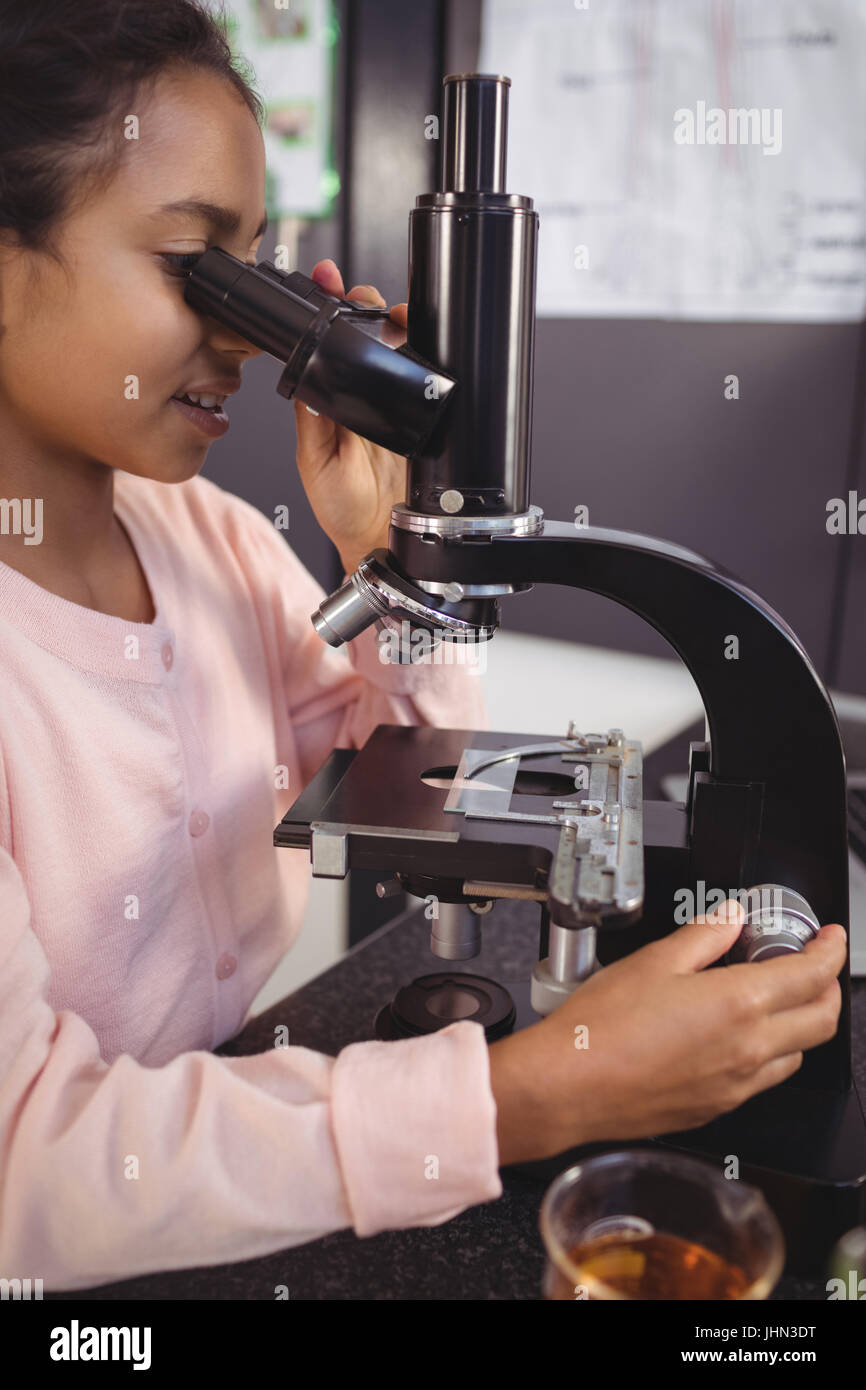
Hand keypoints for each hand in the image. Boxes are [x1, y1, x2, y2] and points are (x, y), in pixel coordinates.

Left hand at [293, 259, 408, 574]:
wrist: (381, 541)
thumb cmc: (342, 508)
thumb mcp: (315, 461)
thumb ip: (313, 418)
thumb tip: (305, 374)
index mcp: (329, 404)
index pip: (327, 346)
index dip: (328, 311)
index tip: (327, 283)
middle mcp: (361, 399)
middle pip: (367, 337)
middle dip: (366, 304)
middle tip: (362, 293)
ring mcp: (394, 407)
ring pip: (400, 351)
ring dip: (399, 324)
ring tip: (395, 312)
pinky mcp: (423, 418)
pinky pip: (427, 381)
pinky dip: (430, 357)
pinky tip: (424, 340)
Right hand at [488, 900, 846, 1164]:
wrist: (569, 1086)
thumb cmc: (601, 1028)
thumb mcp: (654, 960)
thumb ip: (704, 935)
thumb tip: (730, 918)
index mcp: (738, 1004)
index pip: (812, 975)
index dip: (830, 950)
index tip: (829, 937)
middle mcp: (748, 1050)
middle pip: (823, 1021)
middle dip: (829, 988)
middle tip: (813, 966)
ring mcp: (736, 1085)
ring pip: (798, 1055)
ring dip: (800, 1024)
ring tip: (773, 1001)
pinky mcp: (717, 1108)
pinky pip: (764, 1080)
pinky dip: (769, 1054)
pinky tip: (736, 1036)